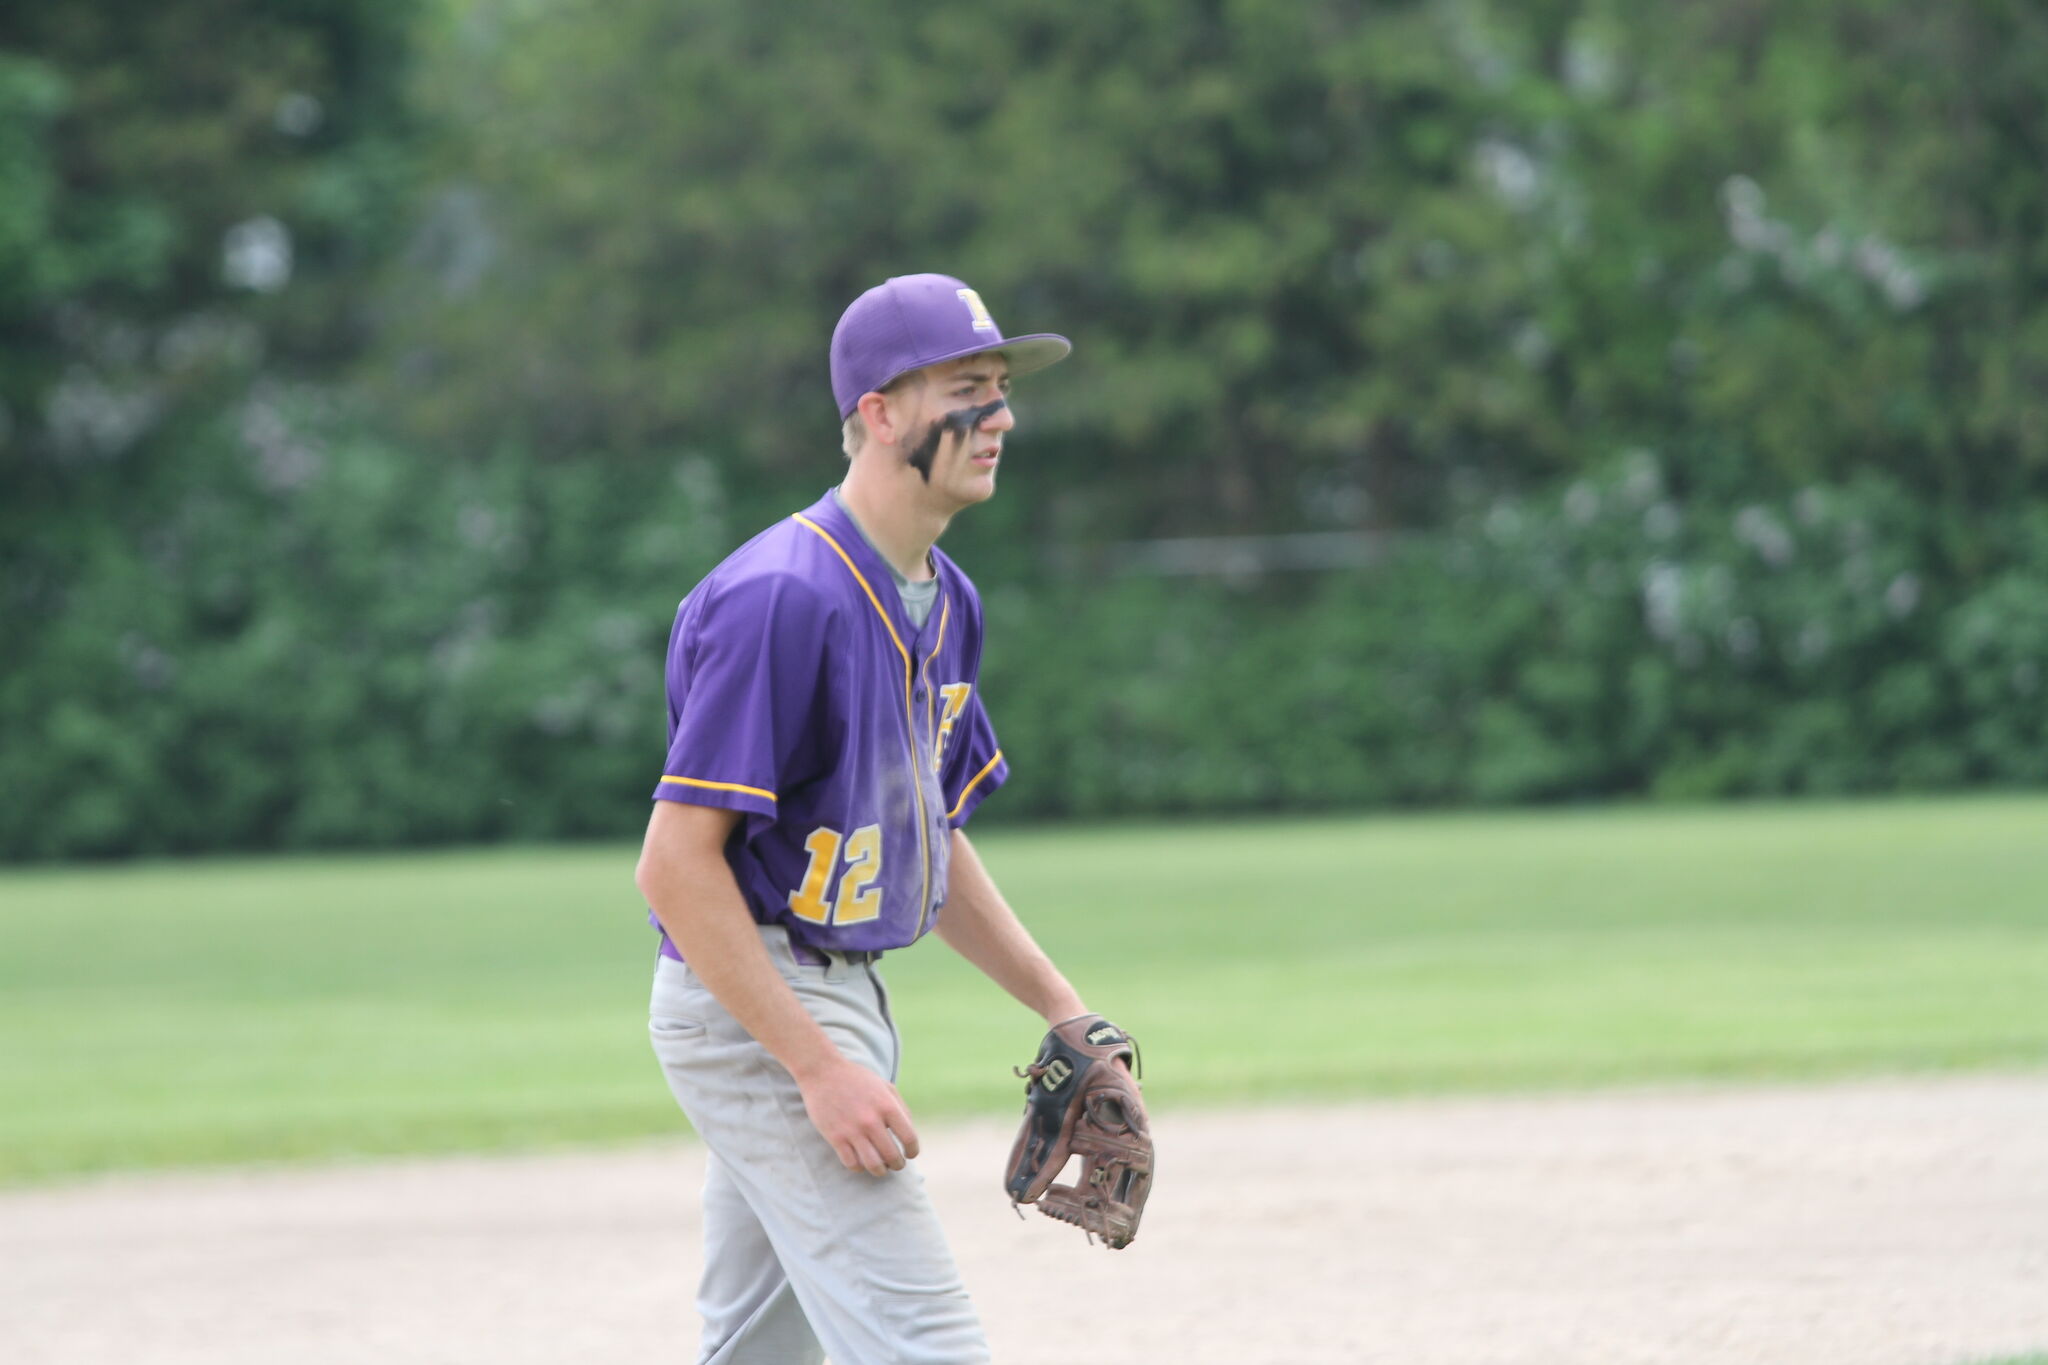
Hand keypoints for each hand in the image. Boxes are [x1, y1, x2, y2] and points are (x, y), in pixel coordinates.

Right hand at [796, 1056, 921, 1176]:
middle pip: (892, 1156)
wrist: (823, 1072)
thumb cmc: (857, 1080)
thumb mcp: (885, 1087)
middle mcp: (871, 1120)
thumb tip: (909, 1136)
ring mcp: (852, 1130)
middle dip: (898, 1164)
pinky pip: (852, 1164)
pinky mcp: (835, 1137)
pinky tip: (861, 1162)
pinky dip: (860, 1168)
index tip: (910, 1154)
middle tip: (897, 1165)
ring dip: (881, 1171)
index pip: (909, 1138)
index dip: (913, 1151)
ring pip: (873, 1165)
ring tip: (881, 1168)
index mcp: (887, 1106)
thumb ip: (901, 1109)